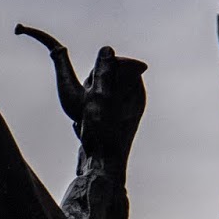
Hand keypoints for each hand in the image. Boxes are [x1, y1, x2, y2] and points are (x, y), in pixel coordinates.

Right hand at [79, 46, 146, 166]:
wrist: (101, 170)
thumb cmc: (103, 133)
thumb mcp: (101, 96)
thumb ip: (105, 71)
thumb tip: (107, 48)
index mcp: (136, 90)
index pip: (116, 63)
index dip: (99, 72)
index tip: (93, 89)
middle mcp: (132, 101)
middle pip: (103, 79)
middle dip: (89, 89)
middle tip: (88, 108)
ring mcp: (120, 113)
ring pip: (93, 96)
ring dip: (83, 105)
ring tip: (84, 121)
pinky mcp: (108, 126)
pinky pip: (90, 112)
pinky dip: (83, 118)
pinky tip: (82, 130)